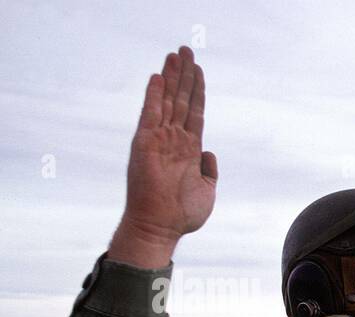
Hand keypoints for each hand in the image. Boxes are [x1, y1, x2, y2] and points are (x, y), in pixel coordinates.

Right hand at [108, 46, 217, 267]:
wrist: (161, 227)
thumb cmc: (182, 214)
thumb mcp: (207, 190)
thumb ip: (209, 170)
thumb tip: (208, 153)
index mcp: (188, 149)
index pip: (194, 112)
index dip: (197, 91)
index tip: (198, 70)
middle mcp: (173, 140)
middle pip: (181, 100)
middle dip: (184, 75)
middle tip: (187, 50)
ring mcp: (159, 140)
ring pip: (168, 102)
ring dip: (171, 77)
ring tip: (176, 54)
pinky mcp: (145, 144)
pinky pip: (150, 115)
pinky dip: (154, 96)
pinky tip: (158, 78)